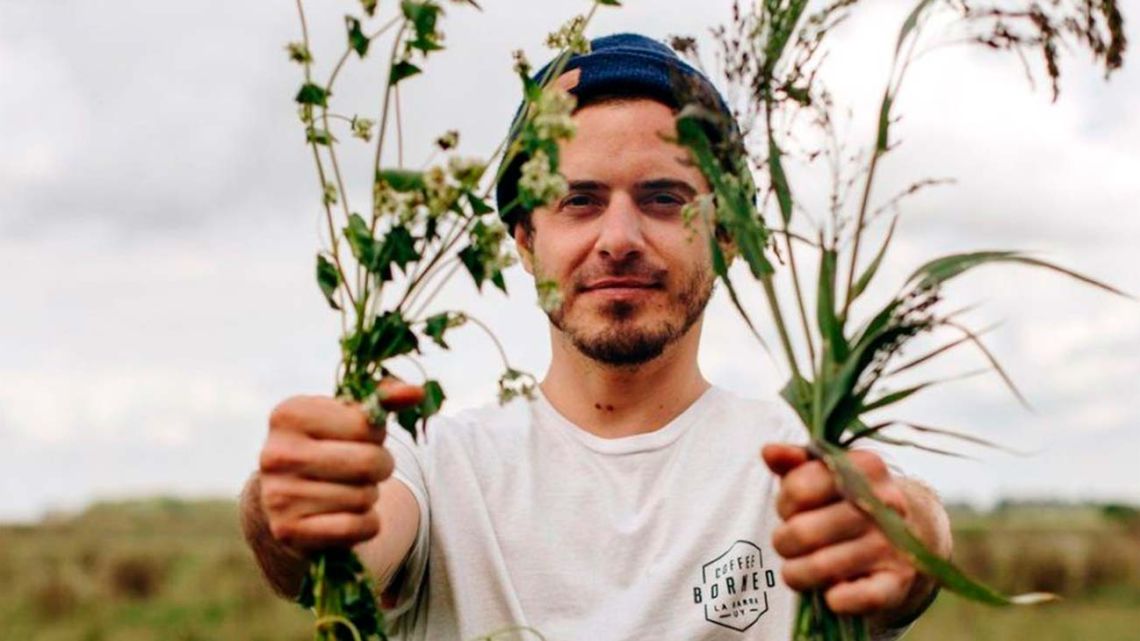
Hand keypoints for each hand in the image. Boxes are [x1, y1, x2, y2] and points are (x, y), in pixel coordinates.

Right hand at [258, 380, 423, 553]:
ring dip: (368, 497)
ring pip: (364, 498)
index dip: (375, 435)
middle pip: (369, 462)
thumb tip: (415, 392)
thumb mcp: (346, 416)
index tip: (359, 439)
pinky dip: (365, 525)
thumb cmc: (326, 448)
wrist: (285, 501)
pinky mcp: (287, 532)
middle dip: (380, 467)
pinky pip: (357, 528)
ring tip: (347, 491)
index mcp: (290, 414)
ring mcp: (278, 496)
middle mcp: (276, 454)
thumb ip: (382, 398)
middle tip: (364, 469)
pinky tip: (346, 517)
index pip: (366, 425)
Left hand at [761, 443, 941, 627]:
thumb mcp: (824, 473)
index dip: (785, 503)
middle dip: (783, 541)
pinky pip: (860, 597)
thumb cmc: (850, 500)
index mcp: (866, 467)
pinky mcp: (898, 582)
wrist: (913, 534)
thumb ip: (793, 462)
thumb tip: (768, 451)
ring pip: (822, 566)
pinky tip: (831, 595)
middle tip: (788, 543)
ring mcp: (894, 544)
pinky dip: (838, 600)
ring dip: (796, 573)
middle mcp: (885, 503)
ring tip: (796, 570)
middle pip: (803, 530)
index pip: (799, 487)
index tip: (792, 509)